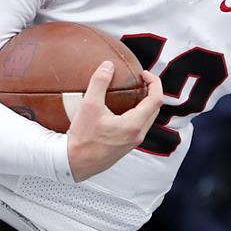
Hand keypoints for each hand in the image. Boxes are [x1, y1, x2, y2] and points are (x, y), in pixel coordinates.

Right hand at [67, 62, 161, 181]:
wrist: (74, 163)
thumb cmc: (82, 139)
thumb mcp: (89, 106)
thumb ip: (99, 83)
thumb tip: (107, 66)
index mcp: (134, 125)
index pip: (156, 99)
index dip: (154, 82)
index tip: (143, 74)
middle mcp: (137, 135)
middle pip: (154, 109)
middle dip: (151, 91)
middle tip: (140, 80)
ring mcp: (132, 143)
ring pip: (147, 119)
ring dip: (144, 103)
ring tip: (132, 92)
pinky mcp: (124, 147)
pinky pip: (138, 127)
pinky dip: (136, 114)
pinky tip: (121, 109)